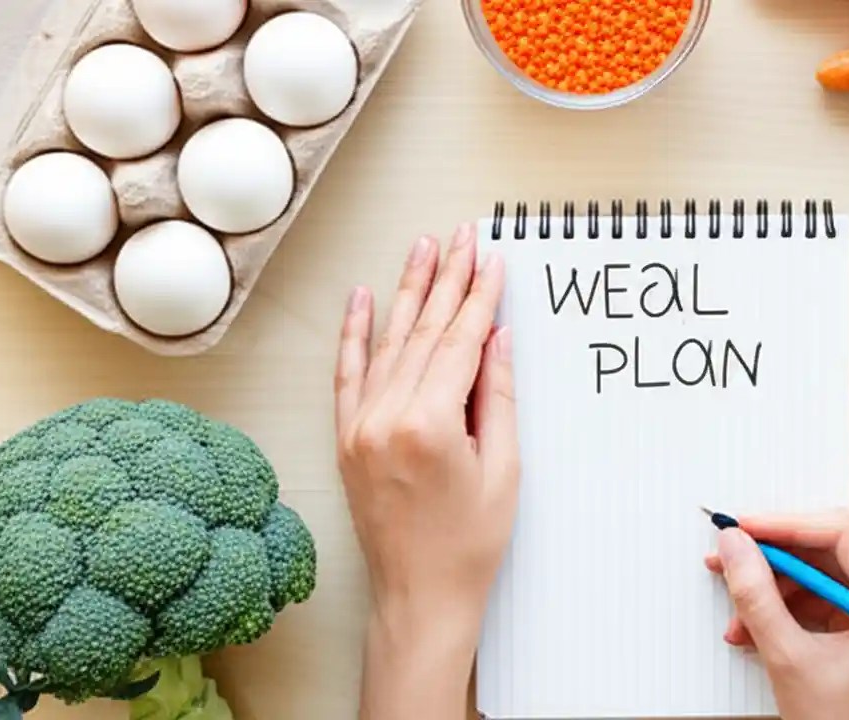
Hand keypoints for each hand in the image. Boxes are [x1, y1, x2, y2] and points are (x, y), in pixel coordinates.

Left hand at [335, 224, 517, 719]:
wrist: (419, 597)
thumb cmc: (468, 545)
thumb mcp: (502, 469)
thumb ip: (498, 396)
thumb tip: (497, 339)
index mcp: (429, 424)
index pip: (460, 342)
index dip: (481, 297)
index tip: (493, 259)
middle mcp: (386, 417)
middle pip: (424, 332)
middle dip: (448, 279)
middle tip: (462, 237)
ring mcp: (359, 427)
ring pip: (389, 343)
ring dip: (409, 292)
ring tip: (424, 250)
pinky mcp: (346, 439)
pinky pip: (348, 374)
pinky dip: (356, 334)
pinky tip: (364, 298)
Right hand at [706, 512, 848, 719]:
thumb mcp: (792, 657)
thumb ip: (757, 596)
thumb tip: (736, 548)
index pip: (841, 534)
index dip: (784, 526)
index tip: (745, 528)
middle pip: (828, 551)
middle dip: (773, 561)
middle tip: (733, 556)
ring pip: (820, 574)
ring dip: (774, 590)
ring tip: (741, 612)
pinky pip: (825, 596)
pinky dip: (787, 607)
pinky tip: (757, 623)